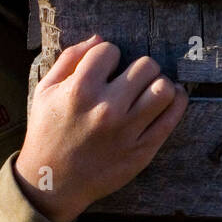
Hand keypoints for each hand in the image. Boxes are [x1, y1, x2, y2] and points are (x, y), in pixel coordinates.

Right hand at [14, 35, 188, 221]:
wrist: (52, 182)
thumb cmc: (47, 132)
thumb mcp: (44, 91)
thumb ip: (69, 59)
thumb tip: (99, 38)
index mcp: (79, 90)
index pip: (109, 50)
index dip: (107, 56)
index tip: (104, 69)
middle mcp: (106, 108)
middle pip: (145, 65)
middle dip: (138, 68)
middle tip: (130, 79)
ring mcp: (127, 130)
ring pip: (164, 88)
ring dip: (159, 83)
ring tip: (149, 89)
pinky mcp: (142, 149)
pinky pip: (172, 116)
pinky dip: (176, 101)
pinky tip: (168, 98)